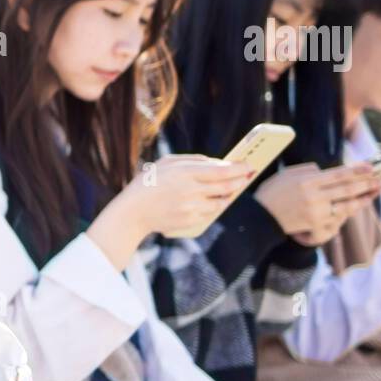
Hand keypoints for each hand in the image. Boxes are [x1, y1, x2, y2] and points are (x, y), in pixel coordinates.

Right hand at [93, 155, 253, 258]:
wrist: (132, 213)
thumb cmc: (149, 183)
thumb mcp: (166, 162)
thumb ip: (192, 160)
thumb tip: (217, 162)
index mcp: (185, 173)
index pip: (222, 170)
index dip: (239, 168)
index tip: (248, 165)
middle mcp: (191, 191)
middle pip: (226, 186)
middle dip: (239, 181)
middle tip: (246, 177)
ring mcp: (191, 208)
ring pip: (220, 202)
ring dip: (226, 195)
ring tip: (228, 189)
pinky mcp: (190, 221)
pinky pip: (209, 213)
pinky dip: (211, 207)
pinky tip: (207, 201)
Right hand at [256, 162, 379, 243]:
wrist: (259, 217)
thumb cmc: (272, 192)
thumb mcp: (287, 174)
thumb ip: (307, 170)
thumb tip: (324, 171)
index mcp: (307, 181)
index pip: (338, 174)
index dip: (357, 171)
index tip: (372, 167)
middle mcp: (314, 196)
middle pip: (347, 190)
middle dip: (367, 184)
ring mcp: (316, 212)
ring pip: (346, 205)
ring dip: (363, 199)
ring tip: (374, 193)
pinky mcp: (315, 225)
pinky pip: (336, 218)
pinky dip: (347, 212)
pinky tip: (355, 206)